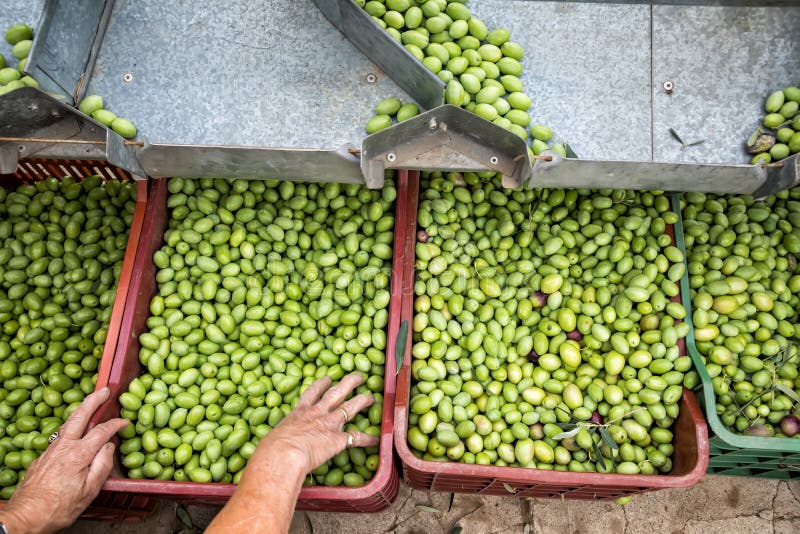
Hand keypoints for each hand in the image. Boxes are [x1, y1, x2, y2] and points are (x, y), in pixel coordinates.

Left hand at [0, 388, 129, 533]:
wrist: (26, 516)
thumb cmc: (59, 507)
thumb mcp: (90, 490)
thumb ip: (102, 465)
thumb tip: (109, 446)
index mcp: (79, 454)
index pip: (101, 431)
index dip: (116, 424)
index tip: (125, 421)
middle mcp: (63, 447)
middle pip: (80, 415)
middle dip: (93, 400)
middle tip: (104, 390)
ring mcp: (50, 450)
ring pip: (66, 423)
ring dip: (80, 410)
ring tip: (89, 404)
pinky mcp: (41, 458)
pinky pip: (58, 436)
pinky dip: (69, 427)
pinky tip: (73, 432)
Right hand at [245, 374, 378, 475]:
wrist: (283, 453)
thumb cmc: (271, 448)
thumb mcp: (273, 439)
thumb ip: (278, 441)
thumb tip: (270, 451)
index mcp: (299, 412)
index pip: (312, 393)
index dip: (321, 385)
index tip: (328, 378)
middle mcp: (316, 414)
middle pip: (335, 393)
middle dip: (347, 383)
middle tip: (357, 377)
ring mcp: (329, 424)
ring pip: (350, 407)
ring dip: (362, 401)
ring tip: (371, 397)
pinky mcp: (339, 439)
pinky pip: (357, 437)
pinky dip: (368, 438)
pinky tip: (376, 439)